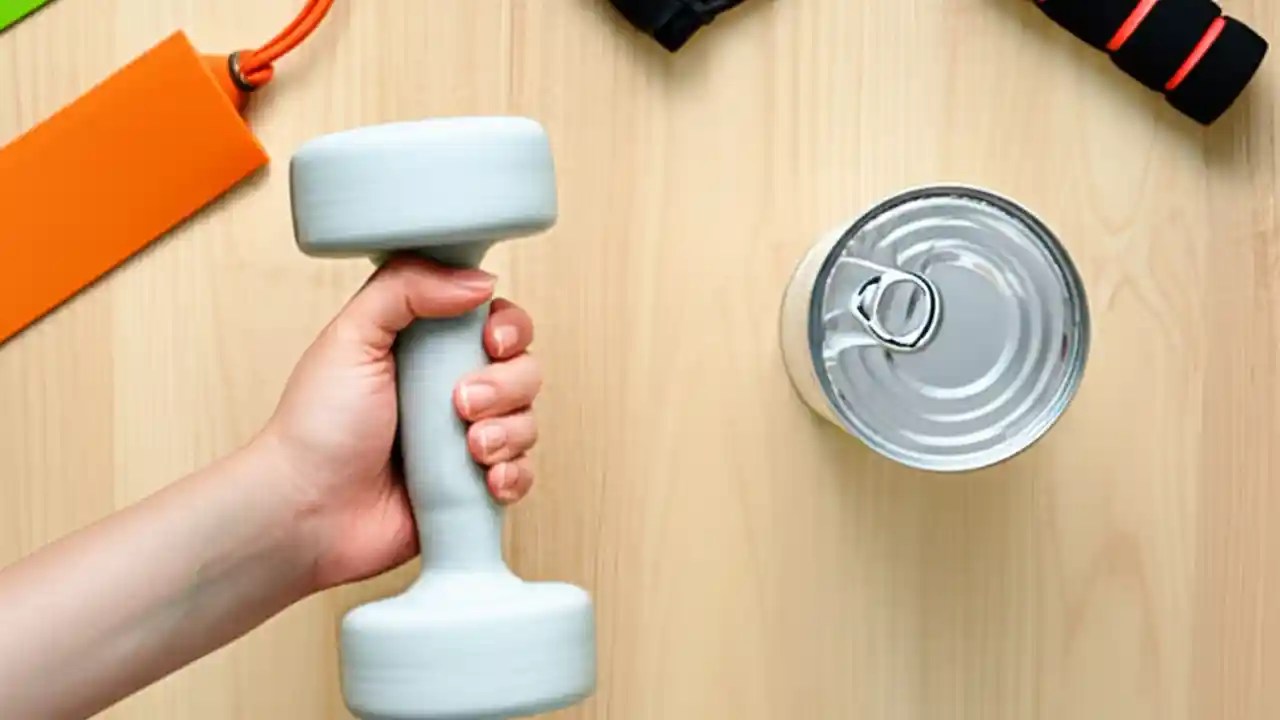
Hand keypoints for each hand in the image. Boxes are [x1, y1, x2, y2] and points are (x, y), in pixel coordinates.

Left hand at [261, 255, 541, 589]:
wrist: (308, 509)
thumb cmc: (318, 426)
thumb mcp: (352, 335)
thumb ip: (406, 289)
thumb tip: (479, 281)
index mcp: (427, 349)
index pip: (498, 323)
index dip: (509, 329)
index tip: (490, 343)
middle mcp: (452, 391)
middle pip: (524, 370)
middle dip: (506, 386)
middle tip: (461, 403)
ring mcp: (465, 441)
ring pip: (527, 422)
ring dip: (508, 433)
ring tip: (469, 449)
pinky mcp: (472, 488)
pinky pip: (523, 474)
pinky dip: (513, 475)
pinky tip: (485, 480)